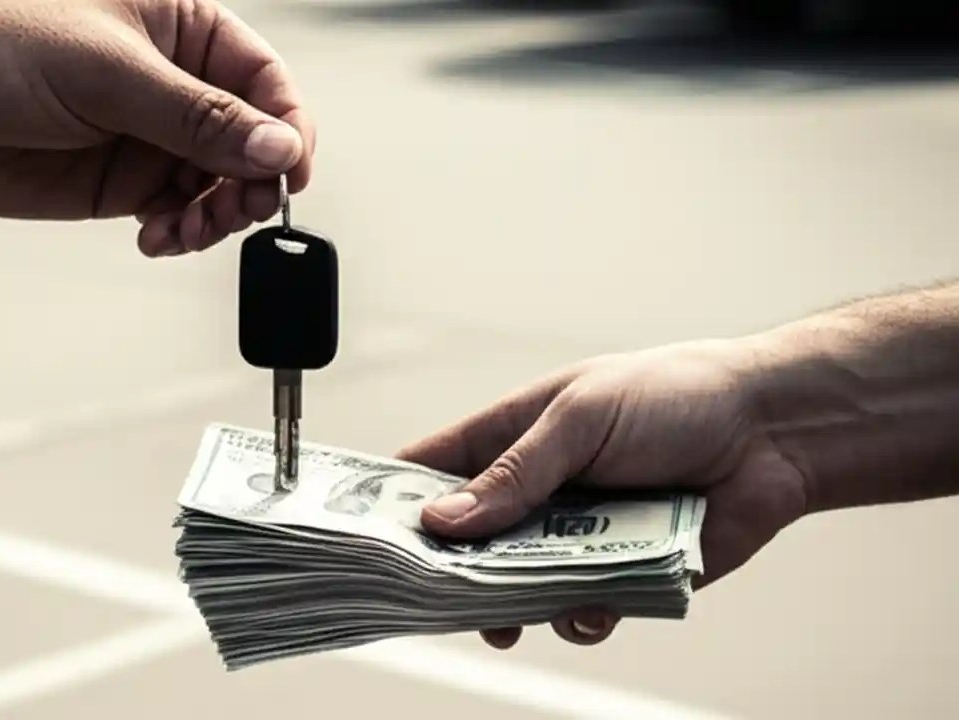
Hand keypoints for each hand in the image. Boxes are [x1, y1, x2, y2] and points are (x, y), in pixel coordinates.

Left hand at [0, 0, 314, 255]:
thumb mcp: (107, 72)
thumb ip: (199, 116)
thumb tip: (278, 147)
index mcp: (180, 24)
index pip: (265, 78)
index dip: (287, 127)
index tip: (287, 173)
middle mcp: (173, 79)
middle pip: (253, 138)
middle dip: (253, 181)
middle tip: (238, 210)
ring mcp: (150, 133)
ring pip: (221, 184)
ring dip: (218, 215)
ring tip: (189, 230)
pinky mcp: (124, 180)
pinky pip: (180, 212)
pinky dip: (181, 232)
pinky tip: (158, 236)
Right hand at [396, 339, 808, 648]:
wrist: (774, 432)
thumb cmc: (674, 396)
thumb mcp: (580, 419)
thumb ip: (514, 473)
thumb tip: (443, 520)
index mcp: (511, 437)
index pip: (430, 470)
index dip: (392, 500)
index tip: (364, 539)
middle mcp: (535, 492)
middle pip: (464, 544)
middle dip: (451, 573)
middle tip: (440, 598)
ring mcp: (574, 536)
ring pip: (515, 588)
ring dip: (514, 604)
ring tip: (519, 612)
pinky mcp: (618, 574)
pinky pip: (578, 611)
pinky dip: (579, 616)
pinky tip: (594, 606)